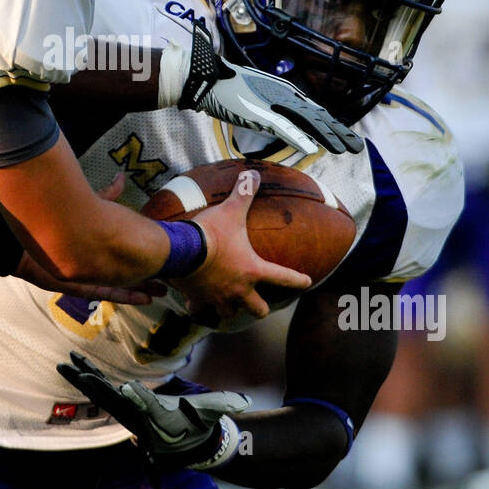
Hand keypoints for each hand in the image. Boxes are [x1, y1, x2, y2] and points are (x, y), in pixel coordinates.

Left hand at [9, 172, 167, 304]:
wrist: (23, 238)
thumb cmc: (51, 220)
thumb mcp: (86, 206)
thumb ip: (104, 196)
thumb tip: (122, 179)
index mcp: (91, 251)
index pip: (118, 258)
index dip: (137, 261)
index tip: (156, 261)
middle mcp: (88, 268)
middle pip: (121, 277)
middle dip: (142, 280)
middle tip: (165, 283)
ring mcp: (84, 278)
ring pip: (117, 288)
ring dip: (138, 292)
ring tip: (158, 294)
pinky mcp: (77, 286)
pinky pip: (104, 293)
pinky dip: (124, 296)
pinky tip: (142, 298)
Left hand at [57, 352, 250, 468]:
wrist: (192, 439)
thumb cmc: (204, 424)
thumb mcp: (214, 413)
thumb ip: (223, 407)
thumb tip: (239, 403)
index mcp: (162, 421)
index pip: (150, 411)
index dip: (140, 401)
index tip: (128, 390)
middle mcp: (140, 419)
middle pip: (114, 402)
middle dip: (96, 386)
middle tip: (77, 371)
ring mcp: (128, 412)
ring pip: (103, 395)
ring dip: (84, 378)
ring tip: (65, 363)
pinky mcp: (124, 404)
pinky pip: (102, 391)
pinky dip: (89, 377)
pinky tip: (74, 364)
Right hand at [170, 19, 361, 155]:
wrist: (206, 78)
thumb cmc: (225, 85)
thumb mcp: (252, 95)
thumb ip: (267, 104)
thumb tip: (275, 116)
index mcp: (282, 91)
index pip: (311, 110)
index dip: (329, 124)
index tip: (343, 136)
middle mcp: (282, 95)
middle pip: (316, 116)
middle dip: (337, 131)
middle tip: (356, 146)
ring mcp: (273, 104)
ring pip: (307, 122)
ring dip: (327, 136)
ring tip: (345, 148)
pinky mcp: (260, 114)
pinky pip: (285, 129)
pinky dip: (301, 138)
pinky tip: (314, 148)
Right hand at [175, 169, 311, 324]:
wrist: (181, 251)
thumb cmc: (210, 232)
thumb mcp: (230, 210)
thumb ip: (244, 193)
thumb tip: (253, 174)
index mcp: (252, 270)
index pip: (283, 277)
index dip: (297, 280)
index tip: (307, 282)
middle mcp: (238, 289)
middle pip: (257, 310)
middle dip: (260, 308)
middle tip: (259, 304)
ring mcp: (217, 297)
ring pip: (229, 314)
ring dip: (230, 310)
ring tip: (228, 304)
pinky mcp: (197, 299)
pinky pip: (199, 309)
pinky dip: (198, 306)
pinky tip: (194, 302)